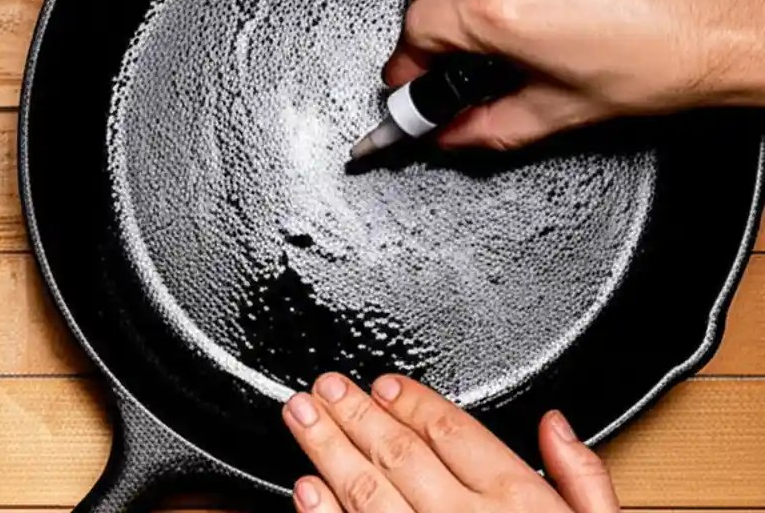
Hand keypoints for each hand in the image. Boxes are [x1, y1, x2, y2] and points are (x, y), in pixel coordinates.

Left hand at [283, 373, 617, 512]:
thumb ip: (582, 480)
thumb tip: (555, 427)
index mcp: (518, 503)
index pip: (453, 432)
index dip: (411, 402)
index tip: (383, 385)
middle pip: (398, 453)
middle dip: (355, 414)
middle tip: (325, 387)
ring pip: (366, 490)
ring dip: (327, 449)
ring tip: (303, 416)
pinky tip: (305, 489)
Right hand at [390, 0, 764, 150]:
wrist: (716, 27)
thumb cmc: (655, 65)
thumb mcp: (557, 113)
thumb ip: (487, 128)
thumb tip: (452, 135)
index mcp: (502, 12)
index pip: (418, 27)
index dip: (408, 63)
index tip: (411, 80)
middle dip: (422, 16)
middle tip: (441, 50)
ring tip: (486, 25)